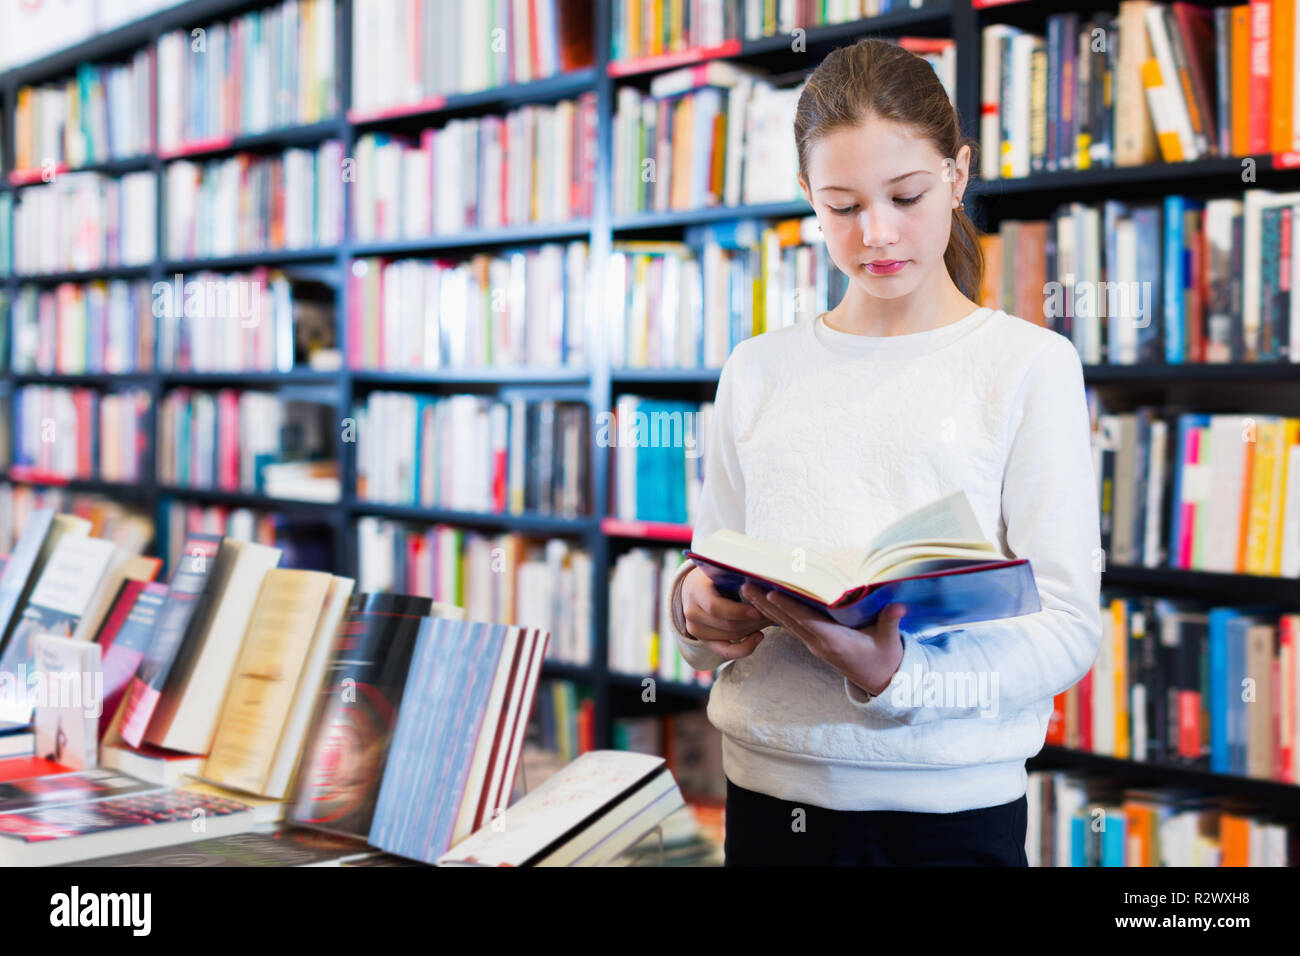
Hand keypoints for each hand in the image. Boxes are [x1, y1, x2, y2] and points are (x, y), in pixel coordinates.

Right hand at [681, 567, 776, 660]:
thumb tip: (766, 581)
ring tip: (769, 619)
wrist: (696, 587)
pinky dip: (745, 648)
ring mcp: (696, 630)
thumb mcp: (722, 569)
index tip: (760, 609)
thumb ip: (737, 575)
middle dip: (753, 620)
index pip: (715, 608)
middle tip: (773, 613)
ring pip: (731, 636)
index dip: (739, 611)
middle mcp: (691, 613)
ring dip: (753, 629)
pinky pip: (726, 651)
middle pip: (727, 625)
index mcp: (695, 591)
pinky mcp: (704, 641)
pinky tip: (759, 636)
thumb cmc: (715, 575)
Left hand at [740, 582, 905, 696]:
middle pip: (788, 621)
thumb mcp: (890, 642)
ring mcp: (814, 644)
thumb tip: (899, 607)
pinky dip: (776, 613)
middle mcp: (819, 643)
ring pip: (785, 624)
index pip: (808, 622)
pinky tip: (763, 601)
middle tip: (746, 585)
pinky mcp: (813, 643)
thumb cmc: (885, 658)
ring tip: (746, 590)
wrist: (881, 680)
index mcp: (835, 642)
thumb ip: (890, 623)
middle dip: (766, 604)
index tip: (772, 594)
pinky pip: (790, 627)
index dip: (790, 608)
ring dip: (765, 607)